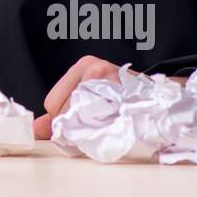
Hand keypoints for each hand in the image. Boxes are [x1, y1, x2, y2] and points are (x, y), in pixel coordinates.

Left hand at [33, 55, 186, 139]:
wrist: (161, 98)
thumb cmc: (123, 97)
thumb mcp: (88, 94)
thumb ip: (60, 112)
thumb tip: (36, 130)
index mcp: (82, 66)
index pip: (52, 102)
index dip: (61, 119)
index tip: (77, 122)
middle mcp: (94, 68)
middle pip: (64, 110)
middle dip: (74, 124)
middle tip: (93, 124)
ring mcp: (110, 79)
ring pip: (82, 117)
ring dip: (90, 127)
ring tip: (106, 122)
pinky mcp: (125, 93)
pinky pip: (102, 122)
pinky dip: (105, 129)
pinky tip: (114, 125)